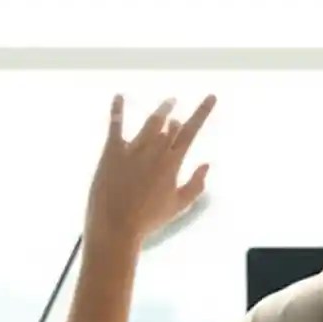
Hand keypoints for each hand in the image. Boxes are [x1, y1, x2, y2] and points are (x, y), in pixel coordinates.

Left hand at [85, 94, 216, 248]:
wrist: (116, 225)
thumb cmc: (150, 219)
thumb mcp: (179, 205)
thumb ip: (196, 184)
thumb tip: (206, 165)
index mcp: (172, 163)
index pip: (190, 131)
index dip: (202, 112)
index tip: (210, 96)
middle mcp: (154, 150)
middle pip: (169, 124)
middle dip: (175, 115)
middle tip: (176, 109)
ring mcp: (132, 148)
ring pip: (150, 122)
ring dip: (160, 110)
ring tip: (168, 102)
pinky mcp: (112, 151)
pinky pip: (115, 124)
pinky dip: (118, 109)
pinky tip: (119, 96)